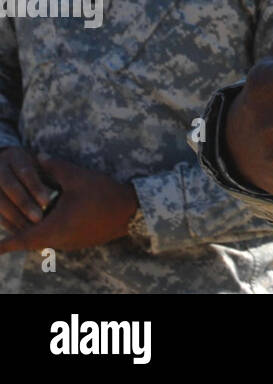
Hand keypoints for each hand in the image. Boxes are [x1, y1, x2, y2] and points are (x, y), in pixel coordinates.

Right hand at [0, 146, 53, 232]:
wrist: (6, 166)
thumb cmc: (34, 167)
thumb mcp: (41, 166)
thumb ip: (52, 172)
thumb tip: (73, 184)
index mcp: (15, 157)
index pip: (26, 172)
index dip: (36, 187)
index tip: (47, 202)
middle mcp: (0, 167)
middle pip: (10, 187)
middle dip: (24, 203)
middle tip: (38, 219)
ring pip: (0, 202)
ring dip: (14, 217)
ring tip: (29, 231)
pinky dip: (7, 222)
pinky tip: (18, 234)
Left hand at [0, 155, 136, 252]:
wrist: (131, 211)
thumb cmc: (103, 195)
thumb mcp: (78, 177)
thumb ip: (55, 167)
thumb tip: (38, 156)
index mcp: (52, 229)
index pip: (19, 239)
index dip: (3, 244)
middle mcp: (57, 241)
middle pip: (30, 239)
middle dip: (18, 230)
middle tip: (9, 219)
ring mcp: (69, 243)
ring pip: (44, 239)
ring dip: (36, 229)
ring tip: (30, 216)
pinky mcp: (79, 241)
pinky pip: (57, 237)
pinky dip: (51, 229)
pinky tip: (56, 215)